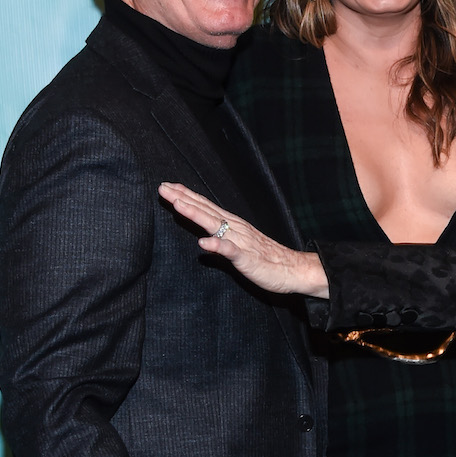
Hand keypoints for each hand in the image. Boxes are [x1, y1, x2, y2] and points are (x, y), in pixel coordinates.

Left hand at [159, 182, 329, 298]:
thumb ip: (221, 242)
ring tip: (178, 204)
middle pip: (205, 210)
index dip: (186, 196)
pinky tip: (204, 242)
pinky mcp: (247, 258)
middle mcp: (235, 228)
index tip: (168, 187)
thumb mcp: (238, 248)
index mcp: (232, 224)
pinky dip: (217, 245)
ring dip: (196, 214)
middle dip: (183, 198)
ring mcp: (241, 241)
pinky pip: (231, 251)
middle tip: (162, 187)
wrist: (293, 269)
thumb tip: (203, 240)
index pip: (205, 207)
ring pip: (214, 224)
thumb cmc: (266, 259)